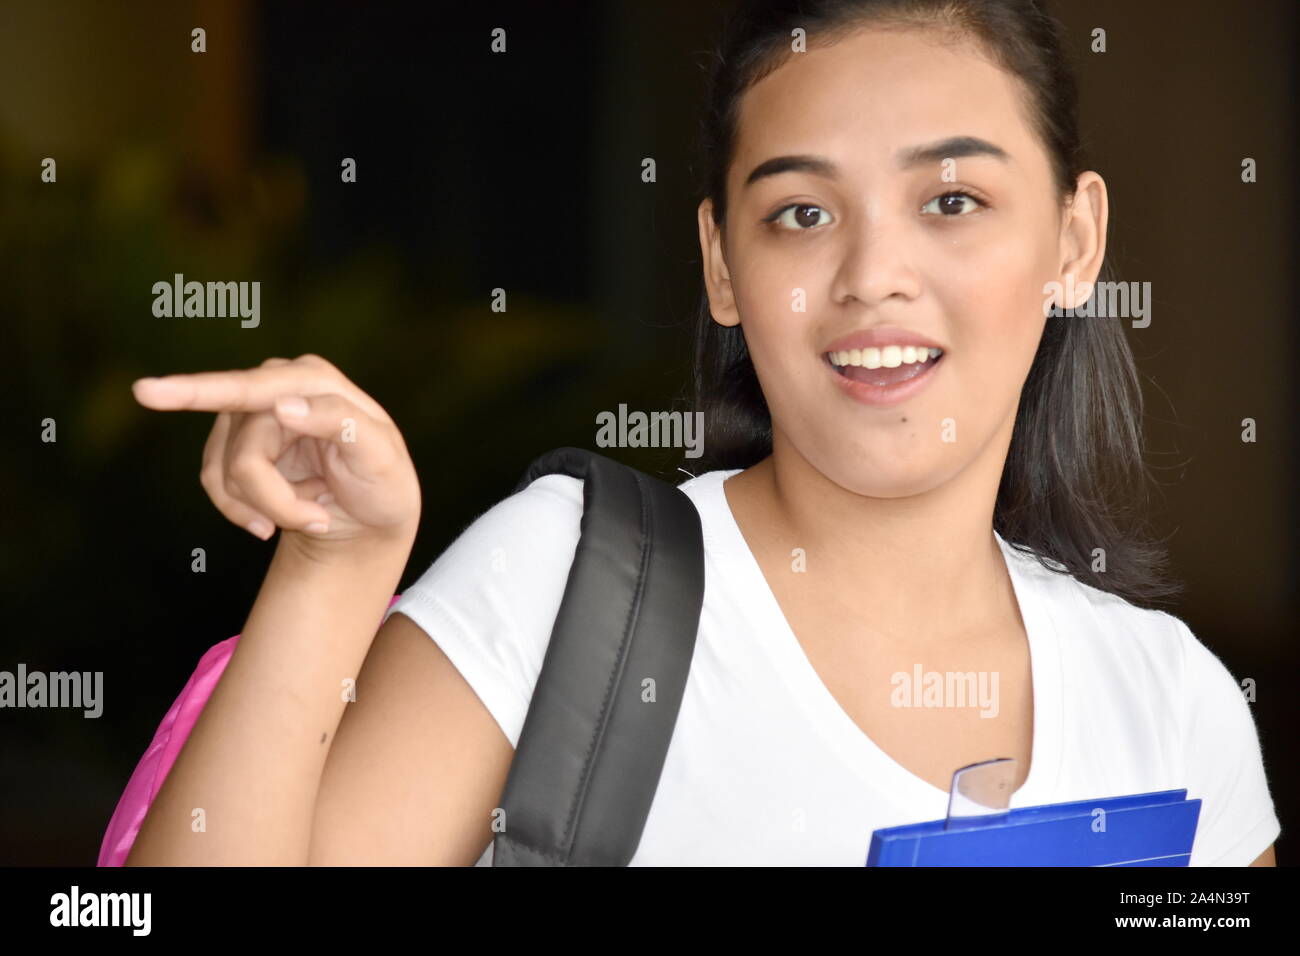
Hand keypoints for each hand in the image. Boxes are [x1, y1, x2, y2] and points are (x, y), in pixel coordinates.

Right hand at [132, 354, 420, 553]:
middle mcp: (276, 388)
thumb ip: (340, 423)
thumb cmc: (384, 483)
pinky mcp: (235, 444)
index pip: (251, 389)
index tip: (146, 393)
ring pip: (225, 474)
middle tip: (313, 520)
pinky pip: (216, 485)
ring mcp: (251, 415)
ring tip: (309, 515)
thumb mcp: (380, 456)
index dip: (197, 392)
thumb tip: (281, 405)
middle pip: (242, 453)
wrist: (371, 517)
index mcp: (313, 380)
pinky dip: (246, 511)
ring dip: (263, 507)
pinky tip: (280, 517)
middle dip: (274, 499)